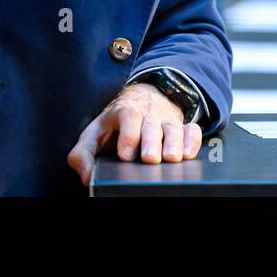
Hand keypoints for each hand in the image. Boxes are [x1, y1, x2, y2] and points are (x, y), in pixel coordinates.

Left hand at [66, 82, 202, 184]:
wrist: (141, 100)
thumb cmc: (115, 126)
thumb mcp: (94, 135)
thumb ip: (83, 155)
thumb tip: (86, 177)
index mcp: (123, 111)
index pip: (128, 115)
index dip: (128, 134)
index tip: (126, 154)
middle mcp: (147, 113)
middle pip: (151, 123)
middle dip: (151, 141)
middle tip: (150, 158)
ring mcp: (166, 119)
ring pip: (174, 127)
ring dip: (174, 142)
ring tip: (172, 158)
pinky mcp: (181, 126)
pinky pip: (192, 129)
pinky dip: (192, 140)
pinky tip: (188, 154)